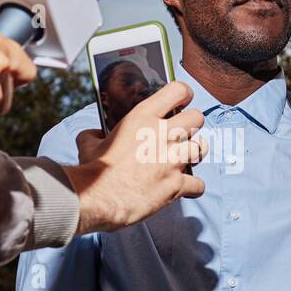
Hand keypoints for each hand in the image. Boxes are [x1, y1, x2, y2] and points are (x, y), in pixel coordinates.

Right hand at [65, 82, 207, 234]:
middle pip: (197, 118)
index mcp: (142, 118)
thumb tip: (94, 135)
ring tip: (186, 157)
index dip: (184, 94)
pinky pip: (199, 183)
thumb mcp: (88, 143)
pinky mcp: (177, 184)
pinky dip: (193, 187)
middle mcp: (162, 134)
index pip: (178, 90)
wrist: (99, 199)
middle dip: (192, 124)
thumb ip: (94, 134)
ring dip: (195, 152)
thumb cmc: (93, 171)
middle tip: (183, 132)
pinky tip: (184, 187)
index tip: (183, 100)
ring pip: (202, 148)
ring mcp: (172, 160)